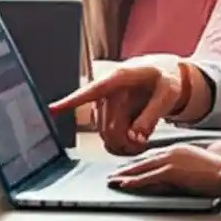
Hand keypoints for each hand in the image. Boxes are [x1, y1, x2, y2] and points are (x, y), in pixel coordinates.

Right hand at [49, 61, 185, 154]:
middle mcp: (106, 90)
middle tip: (142, 145)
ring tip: (141, 142)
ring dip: (121, 144)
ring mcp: (104, 102)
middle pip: (106, 126)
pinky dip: (119, 141)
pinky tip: (134, 139)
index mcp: (119, 78)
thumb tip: (136, 136)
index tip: (52, 109)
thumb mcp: (168, 93)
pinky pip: (106, 133)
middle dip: (123, 141)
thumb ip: (152, 114)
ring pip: (104, 133)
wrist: (163, 74)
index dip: (72, 101)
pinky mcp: (105, 112)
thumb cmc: (166, 78)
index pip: (92, 91)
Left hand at [108, 144, 220, 196]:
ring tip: (113, 180)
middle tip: (114, 173)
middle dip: (127, 168)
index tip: (129, 166)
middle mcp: (172, 151)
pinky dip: (134, 181)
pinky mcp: (172, 171)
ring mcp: (171, 160)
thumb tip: (177, 179)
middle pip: (144, 160)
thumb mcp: (199, 167)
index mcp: (179, 149)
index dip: (140, 162)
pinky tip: (125, 184)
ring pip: (142, 168)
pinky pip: (148, 177)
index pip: (154, 156)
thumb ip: (185, 170)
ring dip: (126, 175)